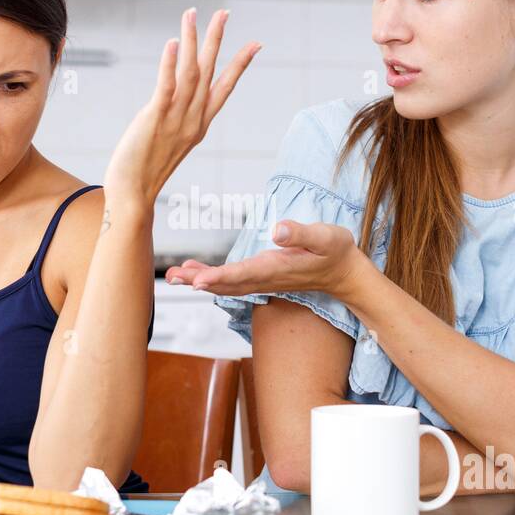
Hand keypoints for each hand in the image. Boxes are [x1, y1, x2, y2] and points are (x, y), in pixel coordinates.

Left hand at [102, 7, 259, 213]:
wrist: (134, 196)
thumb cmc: (146, 170)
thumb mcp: (169, 140)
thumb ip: (176, 118)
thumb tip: (173, 102)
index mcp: (200, 124)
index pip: (225, 88)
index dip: (240, 64)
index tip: (255, 43)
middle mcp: (193, 119)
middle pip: (210, 72)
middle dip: (217, 40)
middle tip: (225, 12)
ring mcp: (176, 119)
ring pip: (190, 73)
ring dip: (192, 42)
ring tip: (192, 14)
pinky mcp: (154, 119)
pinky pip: (166, 88)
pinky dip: (170, 64)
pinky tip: (172, 43)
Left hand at [164, 219, 363, 297]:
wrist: (344, 273)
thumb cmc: (336, 251)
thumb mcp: (326, 236)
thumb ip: (301, 232)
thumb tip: (276, 230)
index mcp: (277, 267)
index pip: (242, 274)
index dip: (218, 277)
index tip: (196, 281)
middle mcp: (265, 277)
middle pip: (225, 283)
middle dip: (197, 280)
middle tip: (170, 278)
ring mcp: (262, 280)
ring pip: (225, 285)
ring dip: (199, 280)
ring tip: (173, 276)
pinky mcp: (262, 277)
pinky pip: (231, 282)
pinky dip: (211, 278)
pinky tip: (195, 273)